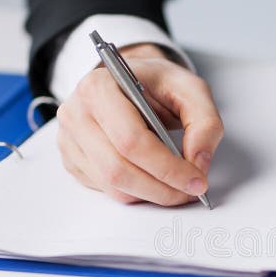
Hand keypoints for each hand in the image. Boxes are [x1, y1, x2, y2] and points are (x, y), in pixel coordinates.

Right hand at [55, 43, 222, 204]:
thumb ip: (205, 123)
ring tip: (177, 188)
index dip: (167, 167)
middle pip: (118, 168)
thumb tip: (199, 162)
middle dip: (162, 188)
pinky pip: (106, 189)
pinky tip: (155, 181)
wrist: (131, 82)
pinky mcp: (72, 160)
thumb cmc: (156, 84)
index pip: (131, 140)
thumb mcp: (191, 89)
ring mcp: (70, 139)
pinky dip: (137, 193)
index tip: (196, 181)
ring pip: (112, 185)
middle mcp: (76, 113)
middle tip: (191, 191)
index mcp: (99, 87)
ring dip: (151, 195)